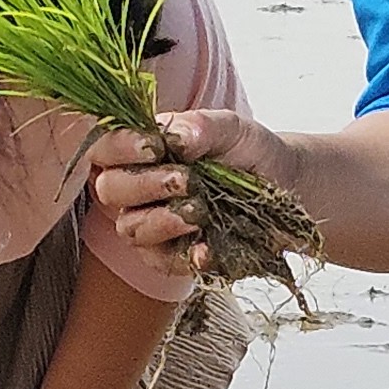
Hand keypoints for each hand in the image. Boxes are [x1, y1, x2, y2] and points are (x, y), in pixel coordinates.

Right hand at [90, 108, 298, 276]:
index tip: (155, 146)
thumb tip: (175, 137)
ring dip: (162, 221)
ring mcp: (152, 225)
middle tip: (186, 180)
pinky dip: (184, 255)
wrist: (283, 183)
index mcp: (140, 151)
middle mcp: (138, 189)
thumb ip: (201, 126)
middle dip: (144, 185)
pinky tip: (205, 248)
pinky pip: (163, 262)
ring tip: (199, 210)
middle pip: (110, 191)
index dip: (119, 148)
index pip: (105, 150)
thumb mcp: (230, 128)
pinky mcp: (174, 256)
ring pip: (130, 229)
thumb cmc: (246, 150)